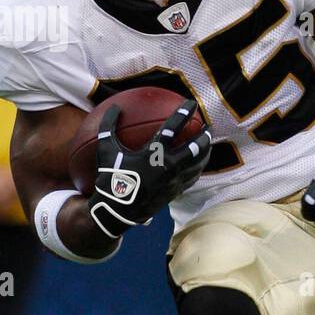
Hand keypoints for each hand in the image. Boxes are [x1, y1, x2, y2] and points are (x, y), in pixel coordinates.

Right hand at [87, 101, 211, 238]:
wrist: (117, 211)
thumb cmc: (111, 179)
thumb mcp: (106, 151)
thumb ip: (109, 127)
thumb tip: (113, 108)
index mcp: (154, 153)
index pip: (173, 128)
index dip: (183, 114)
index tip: (192, 103)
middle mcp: (169, 166)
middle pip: (196, 147)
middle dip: (204, 135)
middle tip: (207, 126)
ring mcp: (175, 180)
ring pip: (199, 163)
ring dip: (206, 151)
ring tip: (208, 143)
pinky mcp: (176, 191)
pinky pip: (193, 177)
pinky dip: (198, 167)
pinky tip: (199, 164)